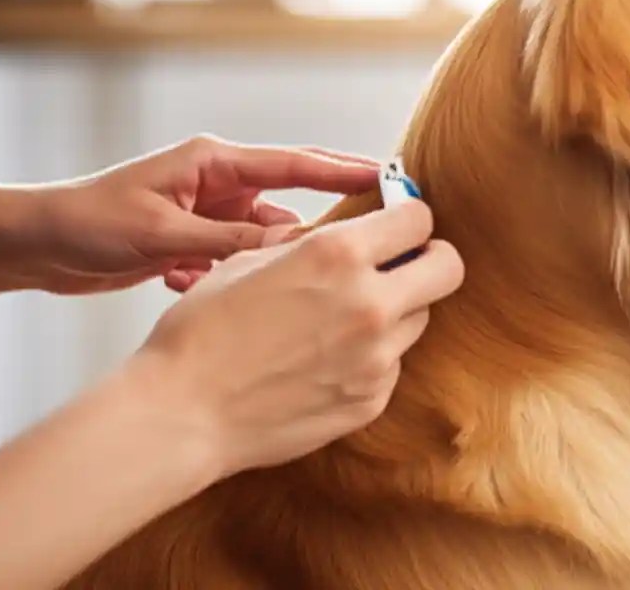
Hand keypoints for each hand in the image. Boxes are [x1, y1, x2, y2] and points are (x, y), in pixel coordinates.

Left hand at [21, 134, 379, 293]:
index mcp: (214, 163)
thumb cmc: (90, 223)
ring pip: (263, 237)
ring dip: (263, 262)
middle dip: (325, 217)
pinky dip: (226, 276)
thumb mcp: (164, 233)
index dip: (344, 171)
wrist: (38, 244)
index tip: (388, 177)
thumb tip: (294, 246)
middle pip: (289, 198)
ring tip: (271, 286)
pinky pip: (233, 259)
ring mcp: (208, 211)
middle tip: (373, 235)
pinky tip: (197, 287)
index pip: (294, 165)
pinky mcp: (196, 240)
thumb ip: (230, 240)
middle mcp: (217, 182)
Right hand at [137, 201, 463, 475]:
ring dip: (397, 311)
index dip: (412, 217)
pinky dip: (372, 357)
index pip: (419, 219)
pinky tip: (327, 361)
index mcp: (338, 255)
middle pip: (448, 268)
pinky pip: (392, 364)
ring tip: (346, 320)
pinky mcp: (372, 400)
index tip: (402, 224)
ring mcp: (376, 358)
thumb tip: (354, 232)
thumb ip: (315, 244)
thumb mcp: (252, 260)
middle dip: (433, 259)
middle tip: (407, 264)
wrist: (181, 413)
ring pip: (420, 318)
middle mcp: (370, 304)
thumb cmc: (202, 331)